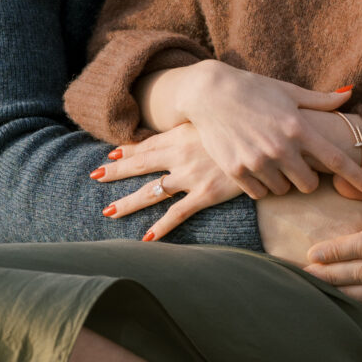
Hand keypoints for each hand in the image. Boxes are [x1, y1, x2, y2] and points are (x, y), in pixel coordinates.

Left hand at [91, 123, 243, 239]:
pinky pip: (177, 214)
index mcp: (181, 136)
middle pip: (140, 166)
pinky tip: (146, 238)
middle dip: (115, 172)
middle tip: (94, 176)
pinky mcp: (205, 194)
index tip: (110, 156)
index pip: (146, 145)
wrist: (267, 142)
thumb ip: (193, 129)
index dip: (127, 152)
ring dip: (127, 203)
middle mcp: (180, 156)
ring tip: (108, 212)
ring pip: (151, 193)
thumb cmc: (242, 128)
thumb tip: (178, 131)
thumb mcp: (213, 123)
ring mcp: (191, 176)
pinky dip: (161, 228)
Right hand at [136, 61, 361, 201]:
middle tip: (294, 163)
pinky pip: (260, 193)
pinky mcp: (237, 170)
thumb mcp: (288, 92)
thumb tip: (350, 94)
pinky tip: (253, 166)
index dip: (357, 177)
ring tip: (269, 160)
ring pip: (283, 191)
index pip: (336, 159)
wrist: (209, 92)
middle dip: (305, 178)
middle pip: (309, 184)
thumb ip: (320, 101)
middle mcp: (281, 147)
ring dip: (281, 181)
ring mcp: (258, 161)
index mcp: (299, 127)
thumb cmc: (253, 90)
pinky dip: (260, 185)